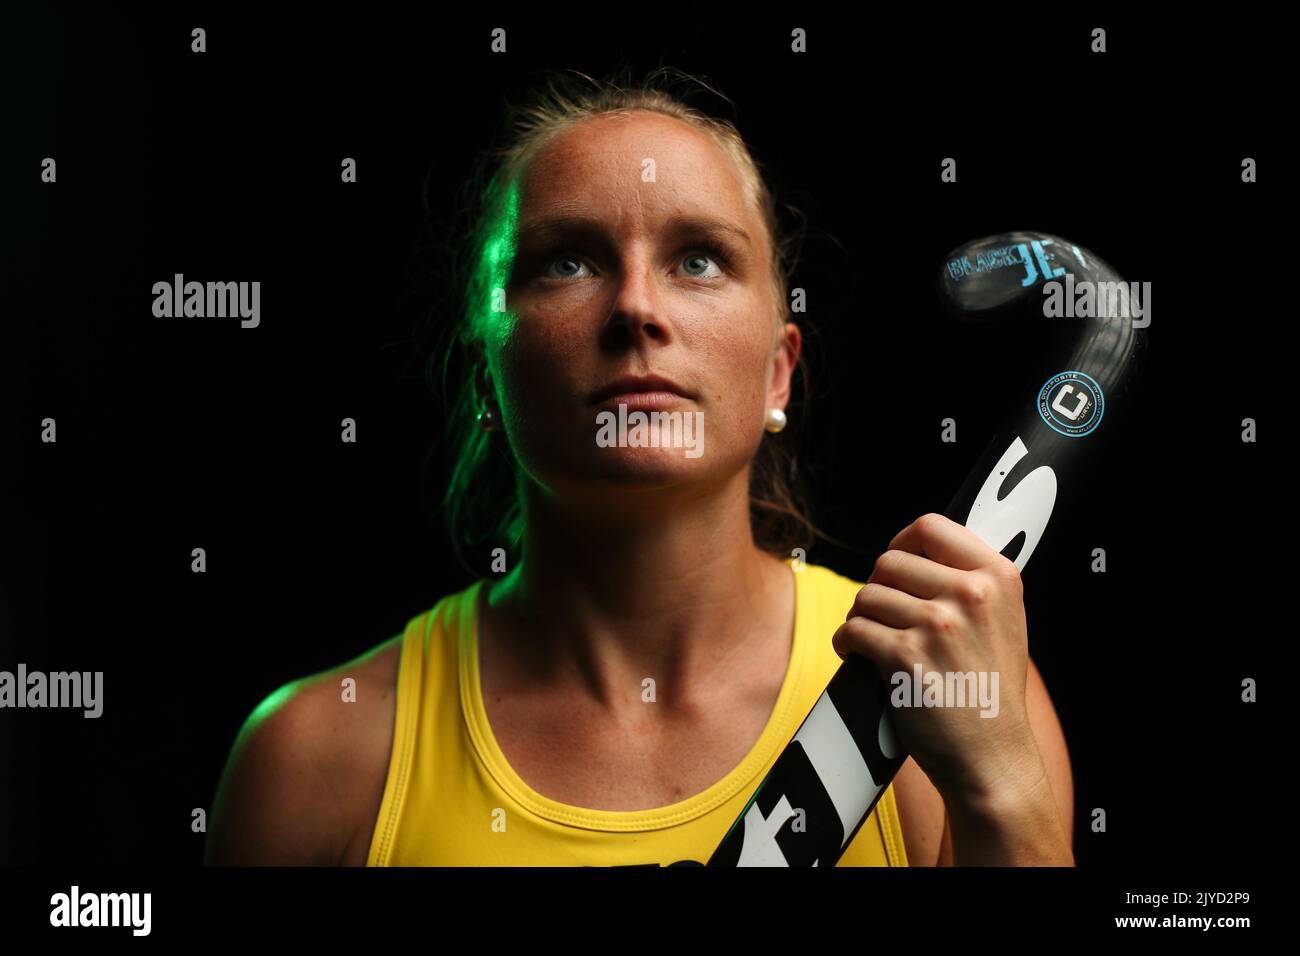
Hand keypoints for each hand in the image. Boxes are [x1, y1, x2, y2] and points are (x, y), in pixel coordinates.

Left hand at [831, 513, 1044, 812]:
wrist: (993, 757)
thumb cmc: (991, 692)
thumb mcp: (1004, 621)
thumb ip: (972, 582)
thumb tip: (921, 551)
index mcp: (998, 577)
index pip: (931, 527)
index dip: (903, 542)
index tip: (895, 562)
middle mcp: (971, 595)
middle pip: (889, 561)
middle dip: (877, 588)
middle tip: (882, 614)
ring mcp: (938, 625)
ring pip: (866, 597)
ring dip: (860, 618)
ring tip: (873, 639)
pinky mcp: (906, 658)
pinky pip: (852, 630)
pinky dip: (846, 643)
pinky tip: (857, 654)